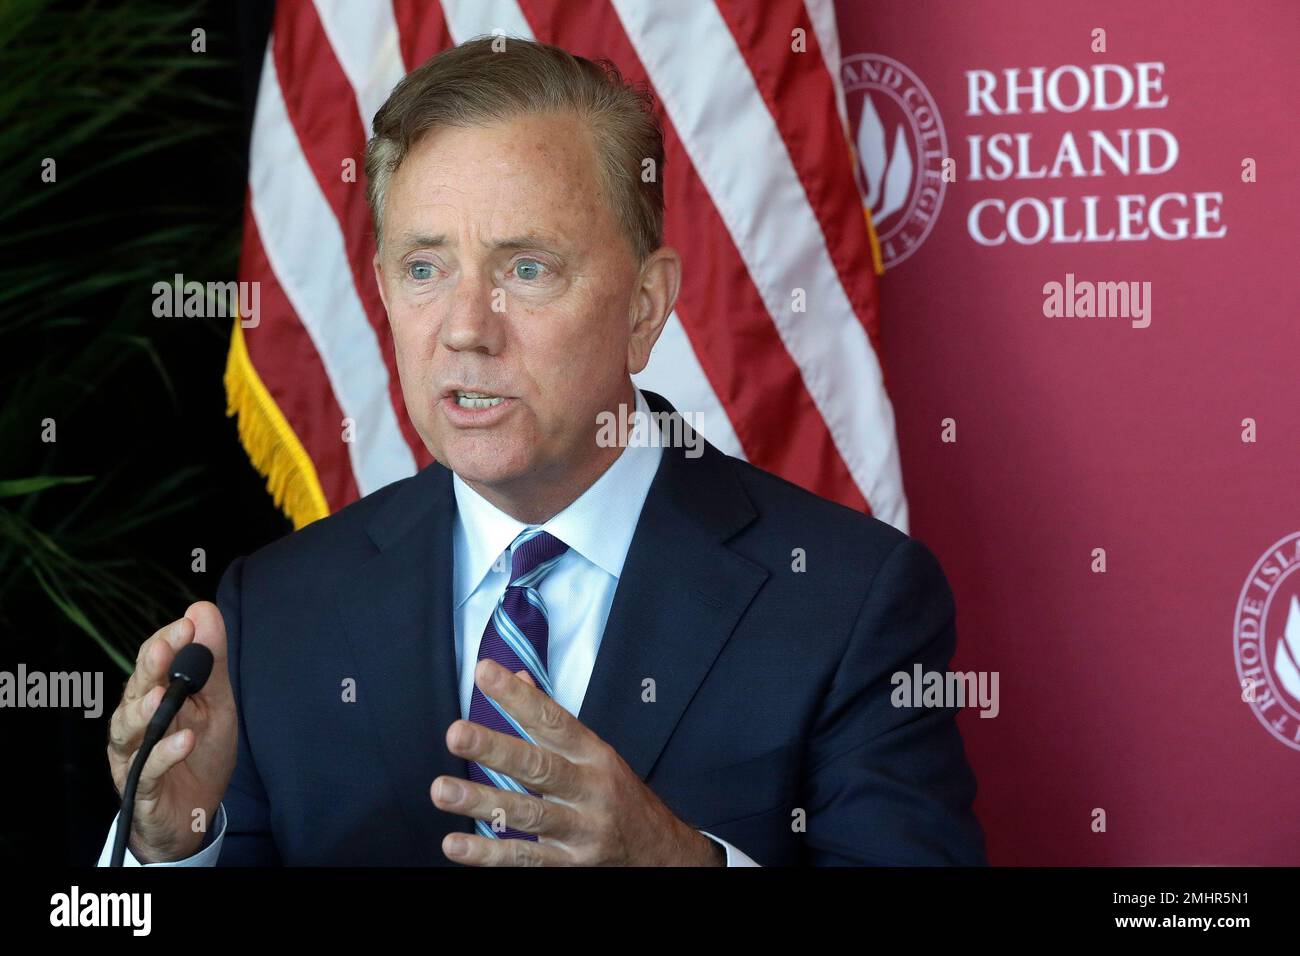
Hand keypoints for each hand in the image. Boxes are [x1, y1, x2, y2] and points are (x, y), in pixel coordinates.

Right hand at [106, 602, 237, 862]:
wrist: (193, 814)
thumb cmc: (199, 753)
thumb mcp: (216, 703)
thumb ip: (211, 663)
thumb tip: (203, 610)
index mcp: (153, 695)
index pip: (154, 660)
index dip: (169, 640)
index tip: (190, 622)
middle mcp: (135, 722)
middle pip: (136, 689)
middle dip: (151, 667)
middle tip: (167, 648)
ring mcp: (134, 755)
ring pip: (129, 728)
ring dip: (147, 710)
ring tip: (165, 697)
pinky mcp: (141, 788)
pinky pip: (147, 770)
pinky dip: (165, 754)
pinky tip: (184, 740)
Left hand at [431, 659, 722, 865]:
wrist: (661, 853)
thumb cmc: (618, 795)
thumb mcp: (595, 753)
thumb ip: (551, 719)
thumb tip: (518, 675)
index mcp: (594, 754)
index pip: (553, 720)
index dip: (519, 697)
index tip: (485, 673)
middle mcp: (590, 789)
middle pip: (540, 766)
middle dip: (496, 749)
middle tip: (456, 733)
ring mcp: (582, 829)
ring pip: (528, 814)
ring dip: (481, 802)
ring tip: (441, 790)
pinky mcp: (572, 864)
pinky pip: (526, 859)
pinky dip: (488, 854)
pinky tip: (455, 843)